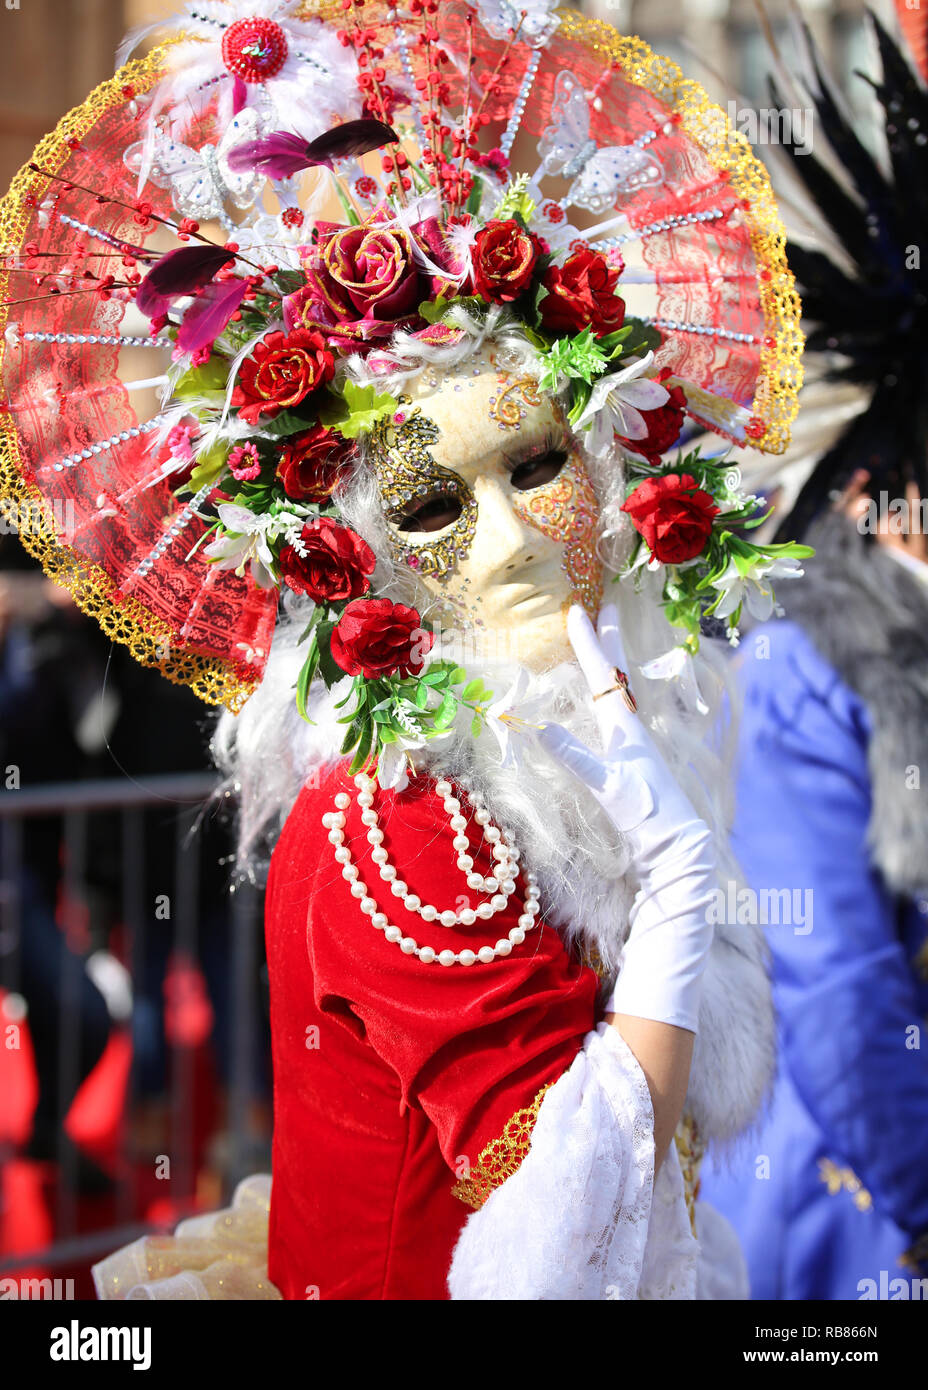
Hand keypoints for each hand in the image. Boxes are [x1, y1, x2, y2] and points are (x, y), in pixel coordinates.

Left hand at [538, 603, 715, 1033]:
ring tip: (585, 623)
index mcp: (628, 735)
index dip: (599, 645)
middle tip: (595, 600)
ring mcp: (631, 756)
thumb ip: (577, 758)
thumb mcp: (608, 785)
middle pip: (613, 676)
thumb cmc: (650, 822)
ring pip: (611, 696)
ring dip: (598, 660)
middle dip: (603, 637)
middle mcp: (631, 737)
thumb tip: (546, 734)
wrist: (680, 855)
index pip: (611, 680)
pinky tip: (540, 727)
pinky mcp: (623, 787)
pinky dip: (566, 748)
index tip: (588, 611)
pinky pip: (588, 763)